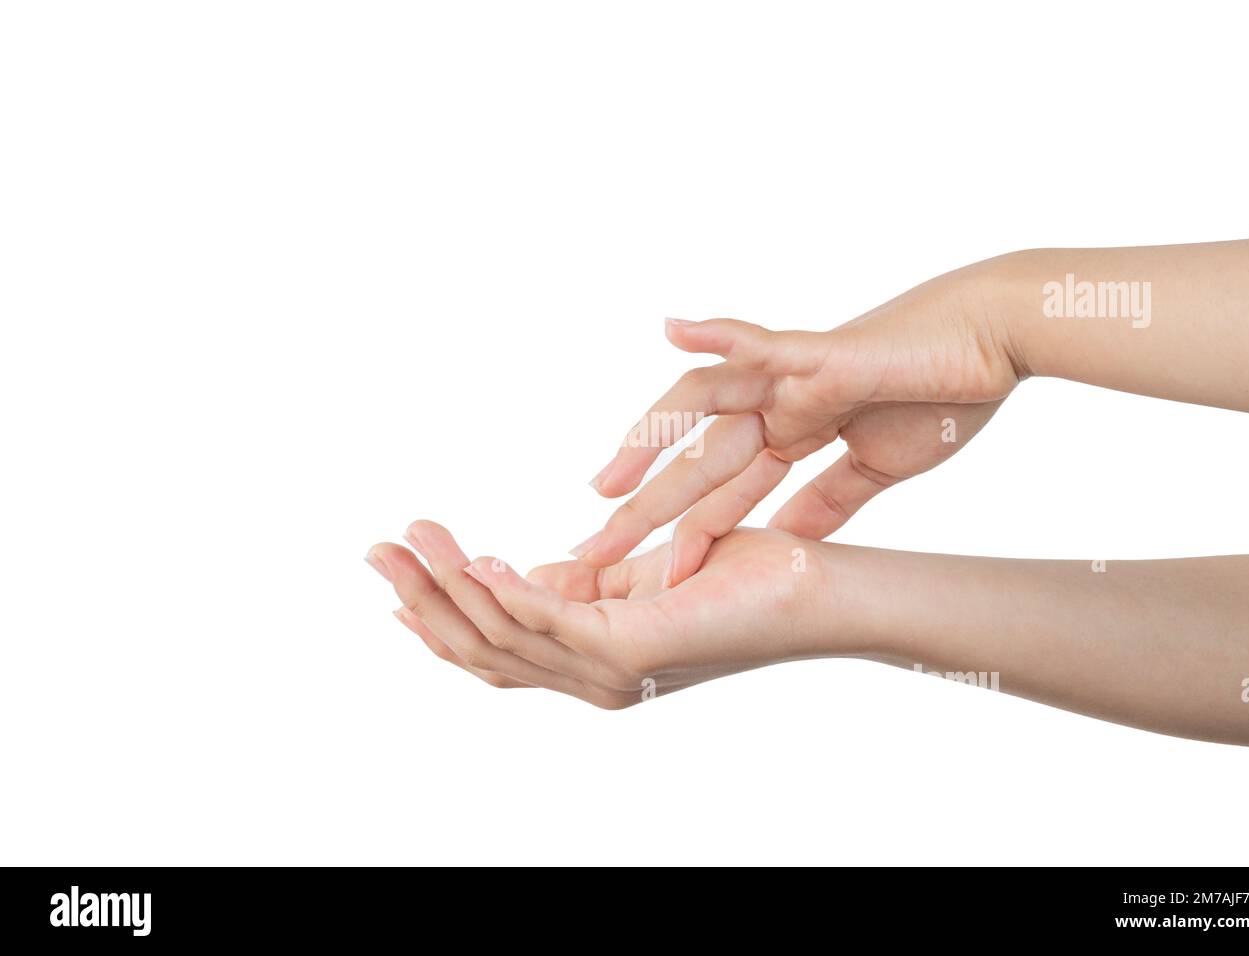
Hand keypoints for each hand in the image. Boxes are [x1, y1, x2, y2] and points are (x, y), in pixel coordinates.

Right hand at [365, 521, 830, 707]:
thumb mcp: (639, 573)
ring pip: (505, 636)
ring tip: (414, 537)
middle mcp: (593, 679)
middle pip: (483, 649)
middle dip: (425, 598)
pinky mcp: (634, 648)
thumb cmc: (743, 576)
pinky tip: (476, 558)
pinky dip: (507, 589)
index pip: (496, 652)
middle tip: (379, 549)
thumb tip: (519, 568)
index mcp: (591, 662)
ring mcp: (611, 671)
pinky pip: (551, 620)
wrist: (815, 590)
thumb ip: (581, 580)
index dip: (439, 618)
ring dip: (451, 585)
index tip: (396, 575)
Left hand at [575, 257, 1023, 585]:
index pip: (724, 493)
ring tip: (605, 487)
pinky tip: (673, 330)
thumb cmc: (943, 394)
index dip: (682, 535)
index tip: (637, 577)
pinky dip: (719, 335)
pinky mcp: (818, 353)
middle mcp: (777, 405)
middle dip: (644, 510)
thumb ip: (825, 501)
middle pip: (697, 462)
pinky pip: (760, 340)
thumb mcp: (875, 468)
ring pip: (701, 408)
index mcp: (792, 434)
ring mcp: (790, 377)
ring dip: (652, 445)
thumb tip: (784, 542)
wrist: (995, 339)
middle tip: (586, 553)